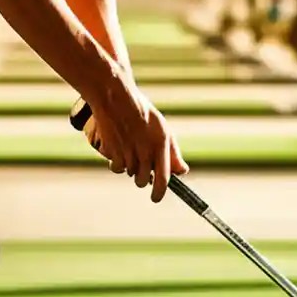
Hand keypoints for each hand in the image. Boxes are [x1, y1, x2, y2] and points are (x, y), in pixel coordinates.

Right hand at [83, 81, 188, 202]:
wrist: (115, 98)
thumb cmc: (141, 112)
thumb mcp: (163, 129)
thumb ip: (173, 153)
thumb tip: (183, 172)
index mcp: (161, 143)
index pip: (164, 178)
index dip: (160, 192)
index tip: (156, 198)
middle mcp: (146, 150)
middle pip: (144, 180)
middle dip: (143, 178)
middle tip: (141, 165)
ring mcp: (129, 151)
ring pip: (130, 174)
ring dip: (130, 167)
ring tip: (129, 148)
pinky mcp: (113, 151)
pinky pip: (116, 168)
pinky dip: (117, 163)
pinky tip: (119, 149)